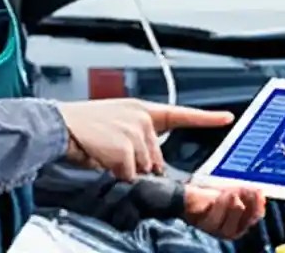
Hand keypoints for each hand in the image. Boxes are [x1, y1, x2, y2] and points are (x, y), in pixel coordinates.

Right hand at [56, 99, 234, 180]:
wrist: (57, 125)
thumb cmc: (82, 128)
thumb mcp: (115, 123)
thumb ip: (138, 138)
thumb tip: (149, 164)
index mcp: (140, 109)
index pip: (179, 113)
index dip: (206, 117)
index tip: (227, 117)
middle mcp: (141, 117)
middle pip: (155, 158)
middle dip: (137, 163)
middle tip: (110, 151)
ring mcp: (135, 131)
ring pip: (143, 168)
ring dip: (124, 168)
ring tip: (103, 151)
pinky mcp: (125, 147)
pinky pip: (129, 174)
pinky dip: (114, 172)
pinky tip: (100, 156)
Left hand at [183, 184, 265, 239]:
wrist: (188, 194)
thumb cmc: (211, 194)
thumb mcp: (232, 192)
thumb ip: (247, 193)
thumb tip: (260, 193)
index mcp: (240, 222)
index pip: (254, 217)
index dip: (257, 206)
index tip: (258, 192)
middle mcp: (230, 230)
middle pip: (243, 224)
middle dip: (245, 207)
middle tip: (243, 192)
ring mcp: (217, 230)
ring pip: (228, 226)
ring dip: (230, 206)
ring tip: (231, 193)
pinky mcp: (204, 226)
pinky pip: (213, 220)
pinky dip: (217, 207)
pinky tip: (218, 197)